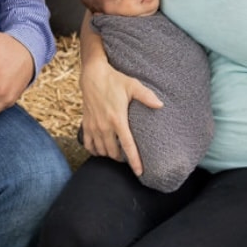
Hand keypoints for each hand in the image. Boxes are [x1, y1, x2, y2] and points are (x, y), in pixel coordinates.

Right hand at [78, 56, 161, 176]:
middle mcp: (104, 126)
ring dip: (109, 155)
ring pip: (101, 151)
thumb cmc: (115, 80)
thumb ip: (147, 96)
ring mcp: (94, 127)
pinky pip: (88, 145)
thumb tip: (160, 105)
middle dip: (121, 159)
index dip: (134, 161)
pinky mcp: (86, 124)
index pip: (128, 146)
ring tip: (117, 153)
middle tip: (128, 158)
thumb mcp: (133, 85)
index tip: (139, 172)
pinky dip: (95, 151)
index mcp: (118, 119)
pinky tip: (101, 149)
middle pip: (113, 153)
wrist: (92, 75)